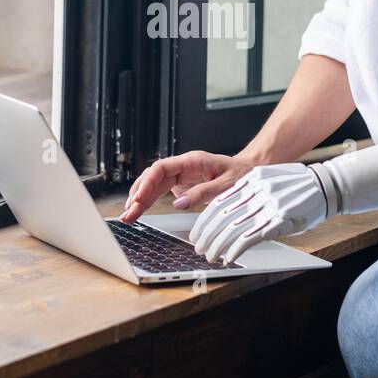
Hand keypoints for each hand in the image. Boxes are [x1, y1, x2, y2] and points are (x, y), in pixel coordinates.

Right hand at [118, 151, 256, 224]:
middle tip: (128, 213)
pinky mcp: (181, 185)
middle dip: (138, 195)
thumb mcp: (227, 185)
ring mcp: (180, 176)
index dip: (147, 183)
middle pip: (152, 178)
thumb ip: (203, 193)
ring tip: (128, 216)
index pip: (161, 168)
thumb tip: (178, 203)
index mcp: (191, 161)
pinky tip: (138, 211)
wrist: (249, 170)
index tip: (139, 198)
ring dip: (140, 200)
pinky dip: (149, 201)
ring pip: (153, 185)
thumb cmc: (241, 174)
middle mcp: (182, 166)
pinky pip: (160, 191)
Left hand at [189, 163, 327, 265]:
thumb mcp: (271, 180)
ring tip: (210, 257)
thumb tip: (229, 212)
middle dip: (207, 236)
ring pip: (232, 228)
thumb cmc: (299, 186)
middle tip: (198, 248)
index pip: (219, 202)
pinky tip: (228, 258)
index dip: (204, 220)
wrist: (327, 185)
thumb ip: (251, 192)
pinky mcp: (278, 221)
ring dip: (217, 246)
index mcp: (252, 180)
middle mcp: (257, 192)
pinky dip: (235, 250)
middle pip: (222, 216)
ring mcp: (267, 206)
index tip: (196, 233)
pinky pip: (250, 237)